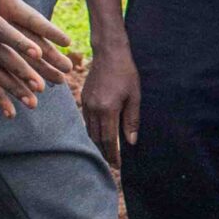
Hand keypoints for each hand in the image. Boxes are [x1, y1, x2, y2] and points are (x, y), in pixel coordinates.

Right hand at [79, 41, 141, 166]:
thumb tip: (131, 142)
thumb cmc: (126, 73)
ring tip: (106, 153)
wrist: (109, 53)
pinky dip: (92, 131)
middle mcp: (93, 108)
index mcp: (107, 109)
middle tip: (112, 164)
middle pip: (97, 139)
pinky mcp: (83, 98)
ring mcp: (86, 103)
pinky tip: (99, 135)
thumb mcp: (134, 96)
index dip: (113, 154)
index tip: (118, 165)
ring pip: (89, 131)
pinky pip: (86, 121)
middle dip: (104, 153)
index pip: (108, 139)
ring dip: (97, 144)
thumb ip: (132, 120)